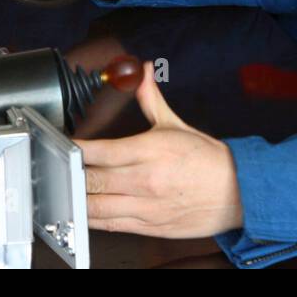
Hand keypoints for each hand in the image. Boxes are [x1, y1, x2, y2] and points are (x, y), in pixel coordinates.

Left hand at [76, 68, 243, 238]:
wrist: (237, 191)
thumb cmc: (208, 159)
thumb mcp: (176, 124)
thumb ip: (150, 98)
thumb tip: (142, 70)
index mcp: (150, 151)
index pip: (100, 151)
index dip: (75, 149)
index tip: (63, 145)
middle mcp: (145, 180)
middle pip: (93, 180)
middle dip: (72, 175)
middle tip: (59, 169)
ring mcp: (146, 206)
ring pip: (97, 207)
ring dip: (77, 200)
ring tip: (66, 191)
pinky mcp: (149, 226)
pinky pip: (111, 226)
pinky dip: (93, 219)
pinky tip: (84, 212)